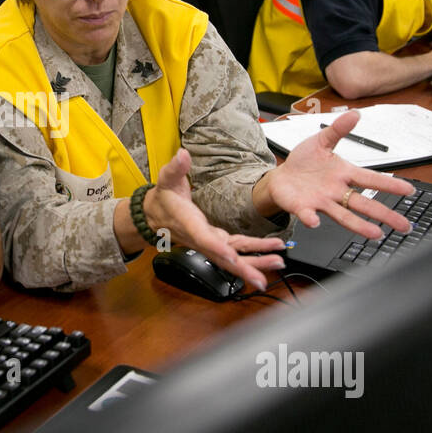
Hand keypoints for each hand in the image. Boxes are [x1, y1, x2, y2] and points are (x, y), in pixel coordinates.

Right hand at [142, 149, 284, 290]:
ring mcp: (208, 243)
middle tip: (261, 278)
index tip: (231, 256)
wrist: (153, 215)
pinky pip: (237, 251)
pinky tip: (272, 253)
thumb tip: (183, 155)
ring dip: (255, 263)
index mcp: (188, 223)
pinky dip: (254, 253)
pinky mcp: (216, 242)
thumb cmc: (163, 197)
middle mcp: (199, 238)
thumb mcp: (167, 178)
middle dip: (242, 268)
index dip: (217, 248)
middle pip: (222, 258)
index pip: (202, 238)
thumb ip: (176, 167)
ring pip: (232, 258)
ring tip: (277, 262)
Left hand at [255, 109, 413, 240]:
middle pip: (364, 204)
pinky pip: (308, 214)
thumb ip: (338, 130)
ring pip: (344, 215)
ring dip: (359, 225)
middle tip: (403, 226)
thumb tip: (354, 114)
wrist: (281, 177)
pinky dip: (311, 218)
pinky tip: (315, 222)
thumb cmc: (304, 162)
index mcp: (344, 174)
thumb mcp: (321, 141)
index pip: (371, 179)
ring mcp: (322, 201)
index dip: (390, 184)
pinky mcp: (303, 207)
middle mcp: (337, 191)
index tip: (409, 190)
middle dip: (384, 214)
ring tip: (375, 234)